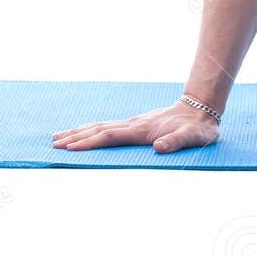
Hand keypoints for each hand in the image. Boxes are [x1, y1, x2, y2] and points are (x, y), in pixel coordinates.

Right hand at [52, 101, 219, 153]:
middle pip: (100, 130)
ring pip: (102, 127)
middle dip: (76, 136)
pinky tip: (86, 132)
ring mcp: (135, 123)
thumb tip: (158, 147)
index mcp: (143, 130)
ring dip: (80, 132)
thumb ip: (177, 142)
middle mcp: (135, 124)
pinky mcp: (137, 125)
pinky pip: (109, 128)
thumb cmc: (198, 128)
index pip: (110, 136)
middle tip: (54, 143)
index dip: (91, 142)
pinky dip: (93, 130)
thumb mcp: (193, 138)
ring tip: (60, 136)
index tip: (71, 147)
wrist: (202, 109)